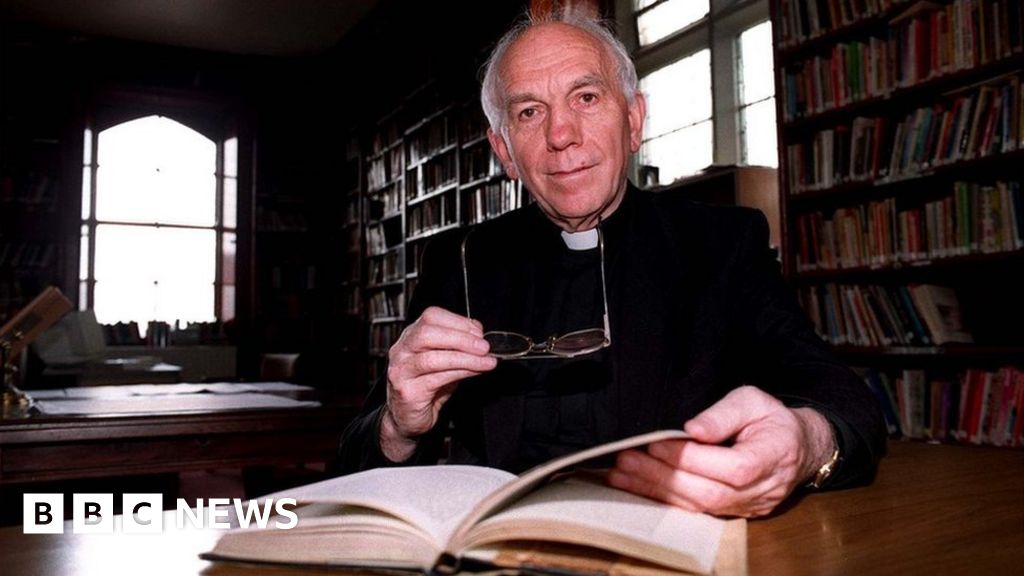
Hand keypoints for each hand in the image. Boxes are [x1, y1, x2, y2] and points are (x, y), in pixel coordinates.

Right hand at [381, 306, 497, 460]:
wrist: (407, 419)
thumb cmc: (427, 388)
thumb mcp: (445, 362)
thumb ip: (458, 347)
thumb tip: (479, 335)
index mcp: (411, 336)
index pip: (431, 317)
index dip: (458, 322)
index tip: (479, 332)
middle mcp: (401, 350)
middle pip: (427, 333)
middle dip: (461, 337)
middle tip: (484, 347)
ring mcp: (401, 371)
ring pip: (432, 358)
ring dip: (465, 358)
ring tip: (486, 361)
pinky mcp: (407, 391)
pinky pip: (436, 379)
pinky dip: (460, 373)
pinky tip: (475, 372)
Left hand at [607, 386, 834, 516]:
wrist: (799, 448)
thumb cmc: (772, 420)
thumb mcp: (753, 401)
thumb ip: (723, 414)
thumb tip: (691, 429)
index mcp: (774, 456)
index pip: (732, 467)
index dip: (693, 459)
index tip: (657, 443)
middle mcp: (763, 489)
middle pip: (710, 493)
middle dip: (664, 477)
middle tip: (627, 460)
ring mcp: (750, 506)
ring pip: (700, 507)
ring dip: (658, 491)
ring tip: (623, 474)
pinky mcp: (735, 513)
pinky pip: (698, 511)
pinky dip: (666, 499)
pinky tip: (639, 487)